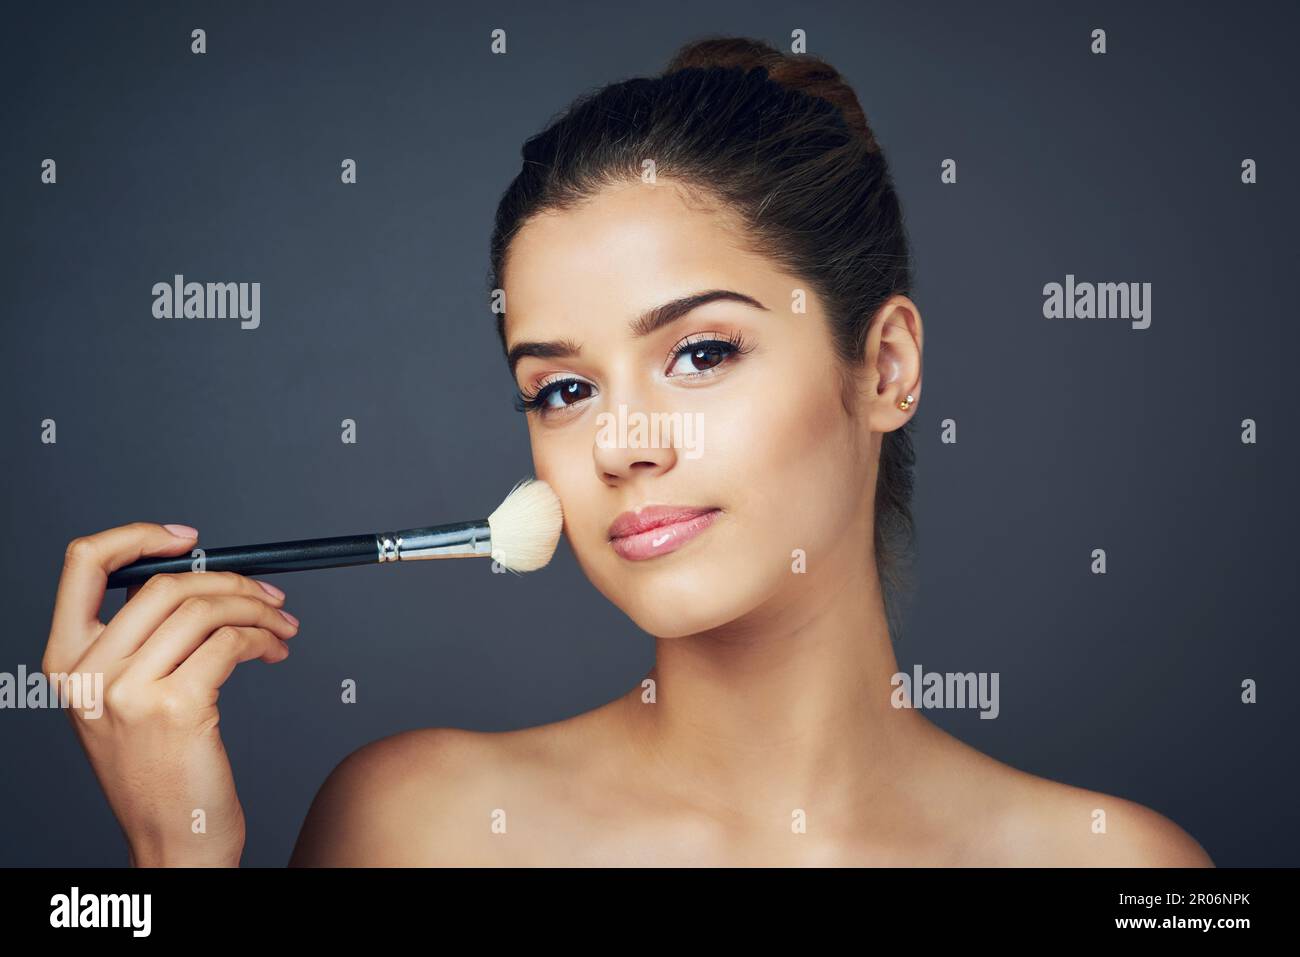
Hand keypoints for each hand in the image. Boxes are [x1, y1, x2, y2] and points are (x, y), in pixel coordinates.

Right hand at [41, 522, 298, 865]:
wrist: (172, 840)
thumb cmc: (160, 770)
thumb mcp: (125, 702)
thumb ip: (142, 642)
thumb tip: (199, 581)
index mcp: (67, 662)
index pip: (83, 564)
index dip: (138, 536)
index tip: (190, 540)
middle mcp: (89, 674)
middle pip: (165, 584)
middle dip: (230, 580)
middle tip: (268, 594)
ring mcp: (129, 691)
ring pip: (205, 609)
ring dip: (258, 609)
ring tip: (281, 625)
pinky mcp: (177, 706)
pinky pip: (232, 643)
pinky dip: (264, 638)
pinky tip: (275, 652)